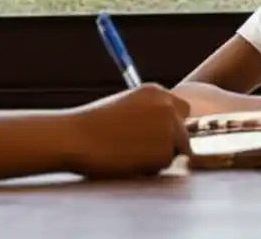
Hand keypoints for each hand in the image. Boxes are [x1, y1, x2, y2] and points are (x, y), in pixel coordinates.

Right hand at [65, 84, 190, 177]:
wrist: (76, 137)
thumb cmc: (92, 125)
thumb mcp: (125, 106)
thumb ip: (148, 113)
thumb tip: (161, 131)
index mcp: (156, 91)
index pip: (180, 110)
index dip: (169, 125)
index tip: (152, 135)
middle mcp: (168, 106)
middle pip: (184, 131)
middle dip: (170, 142)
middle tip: (143, 150)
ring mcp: (170, 127)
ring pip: (176, 150)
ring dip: (158, 156)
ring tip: (129, 154)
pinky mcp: (166, 150)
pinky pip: (164, 165)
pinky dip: (150, 168)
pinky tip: (128, 161)